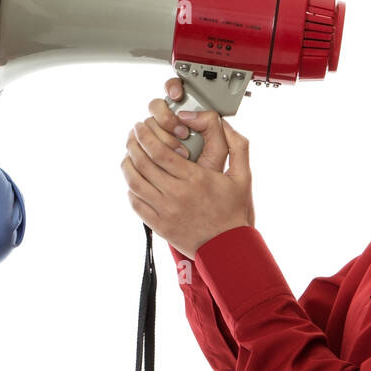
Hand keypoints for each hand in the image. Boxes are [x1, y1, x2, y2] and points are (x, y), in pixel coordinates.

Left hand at [122, 89, 254, 259]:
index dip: (146, 135)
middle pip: (143, 163)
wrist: (228, 247)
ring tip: (128, 154)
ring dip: (127, 165)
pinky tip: (133, 180)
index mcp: (195, 178)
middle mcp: (177, 194)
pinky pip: (136, 203)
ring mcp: (166, 211)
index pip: (160, 151)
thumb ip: (238, 146)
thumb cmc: (234, 210)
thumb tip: (223, 122)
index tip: (141, 126)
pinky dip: (130, 188)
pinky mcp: (159, 225)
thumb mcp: (243, 176)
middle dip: (133, 144)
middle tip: (132, 135)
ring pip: (135, 182)